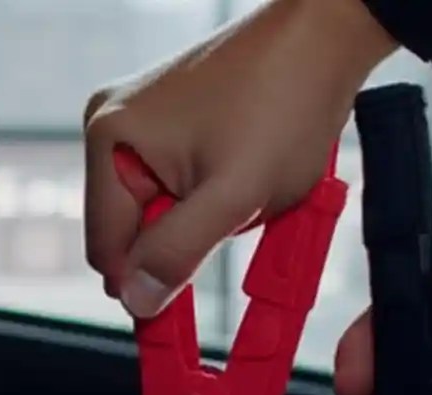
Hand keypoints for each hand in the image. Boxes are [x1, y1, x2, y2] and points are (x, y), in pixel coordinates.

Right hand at [83, 0, 396, 317]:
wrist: (323, 38)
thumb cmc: (283, 100)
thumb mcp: (234, 195)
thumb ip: (178, 252)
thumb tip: (136, 302)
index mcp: (108, 140)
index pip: (107, 252)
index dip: (148, 286)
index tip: (184, 319)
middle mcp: (110, 127)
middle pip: (131, 233)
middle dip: (184, 242)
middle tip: (235, 220)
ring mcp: (137, 123)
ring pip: (158, 214)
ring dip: (203, 222)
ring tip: (245, 188)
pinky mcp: (165, 124)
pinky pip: (176, 188)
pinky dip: (211, 199)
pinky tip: (243, 176)